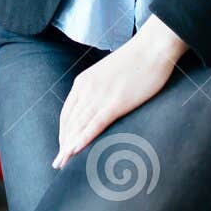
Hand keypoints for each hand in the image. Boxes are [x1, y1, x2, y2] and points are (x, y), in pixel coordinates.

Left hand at [54, 16, 185, 167]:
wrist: (152, 47)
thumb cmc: (136, 61)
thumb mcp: (109, 75)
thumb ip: (99, 89)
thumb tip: (99, 104)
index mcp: (83, 82)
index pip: (67, 113)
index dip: (63, 132)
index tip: (62, 147)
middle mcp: (86, 89)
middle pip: (69, 122)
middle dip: (63, 144)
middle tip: (57, 163)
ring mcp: (100, 96)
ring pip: (78, 126)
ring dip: (68, 147)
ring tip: (62, 164)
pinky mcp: (115, 102)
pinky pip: (95, 124)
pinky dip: (82, 139)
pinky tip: (74, 151)